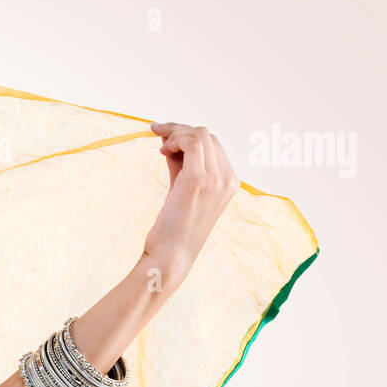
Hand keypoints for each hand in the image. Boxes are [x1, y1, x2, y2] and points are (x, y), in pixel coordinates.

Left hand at [142, 122, 239, 281]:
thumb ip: (180, 164)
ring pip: (199, 134)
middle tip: (157, 133)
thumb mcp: (181, 189)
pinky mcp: (199, 179)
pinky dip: (174, 139)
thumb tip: (169, 138)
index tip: (165, 138)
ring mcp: (216, 179)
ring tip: (159, 145)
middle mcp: (227, 179)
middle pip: (207, 135)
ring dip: (175, 133)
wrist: (170, 256)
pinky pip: (191, 142)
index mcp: (229, 182)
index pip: (212, 145)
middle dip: (179, 130)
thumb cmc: (173, 227)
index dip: (187, 136)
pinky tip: (162, 151)